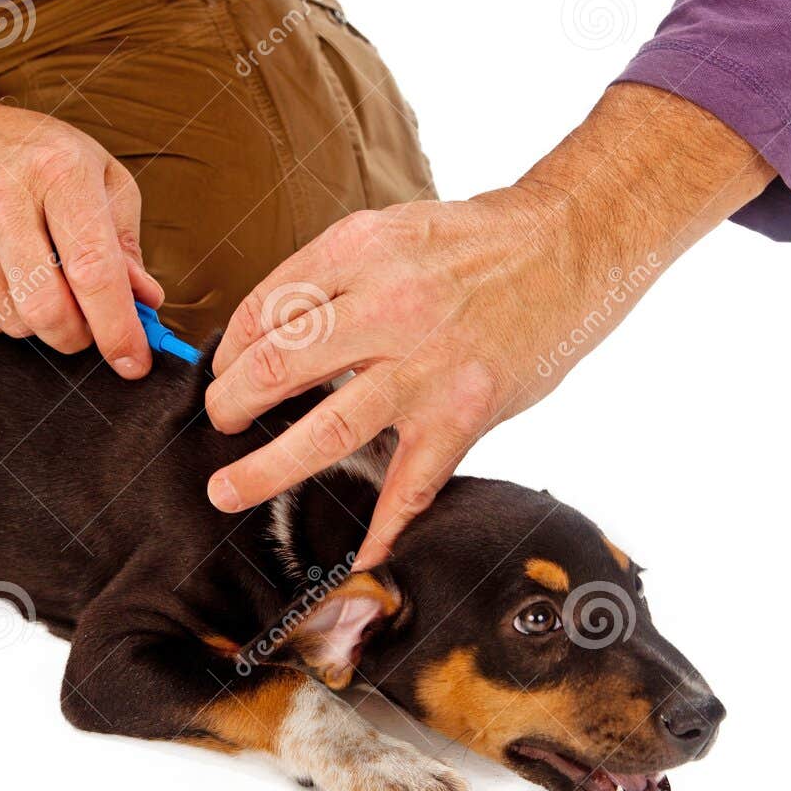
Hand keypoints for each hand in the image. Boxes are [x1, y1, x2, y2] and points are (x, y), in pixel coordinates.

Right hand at [0, 86, 163, 377]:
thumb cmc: (33, 158)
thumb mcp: (98, 177)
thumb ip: (124, 243)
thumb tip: (143, 302)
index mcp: (57, 170)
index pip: (93, 268)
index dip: (118, 326)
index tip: (133, 362)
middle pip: (47, 308)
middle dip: (76, 335)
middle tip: (84, 326)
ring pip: (13, 321)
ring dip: (37, 320)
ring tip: (36, 278)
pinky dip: (2, 312)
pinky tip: (0, 274)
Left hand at [204, 83, 774, 565]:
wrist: (573, 242)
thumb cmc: (474, 242)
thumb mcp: (391, 231)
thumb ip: (331, 277)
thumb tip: (265, 334)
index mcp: (358, 253)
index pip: (264, 311)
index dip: (229, 350)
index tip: (221, 373)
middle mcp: (387, 307)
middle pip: (277, 369)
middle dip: (229, 404)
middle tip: (217, 423)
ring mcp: (427, 365)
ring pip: (327, 430)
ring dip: (267, 469)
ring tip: (227, 491)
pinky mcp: (466, 410)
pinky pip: (413, 483)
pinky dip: (384, 529)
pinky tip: (359, 559)